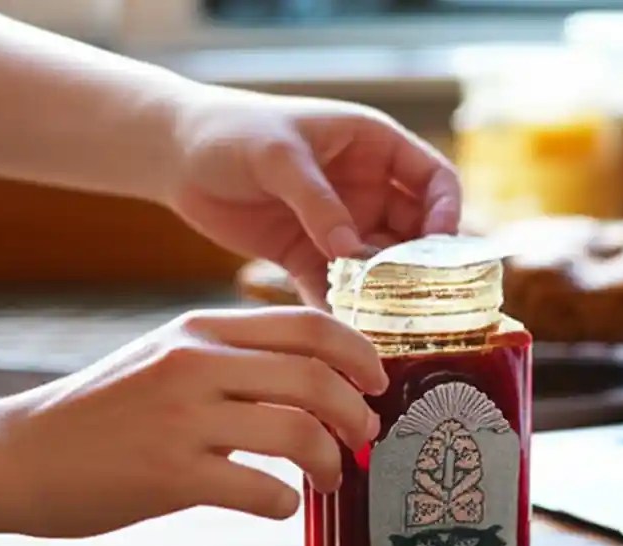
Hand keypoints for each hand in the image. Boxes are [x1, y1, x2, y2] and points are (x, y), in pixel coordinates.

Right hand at [0, 307, 387, 537]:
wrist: (15, 455)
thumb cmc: (101, 411)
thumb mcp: (164, 356)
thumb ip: (232, 357)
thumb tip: (316, 378)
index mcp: (200, 330)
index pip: (308, 325)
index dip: (359, 353)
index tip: (378, 382)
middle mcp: (194, 364)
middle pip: (315, 378)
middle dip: (357, 413)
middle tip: (364, 437)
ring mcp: (180, 419)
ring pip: (297, 433)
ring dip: (329, 461)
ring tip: (327, 477)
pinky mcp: (166, 475)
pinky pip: (259, 491)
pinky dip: (284, 504)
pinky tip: (278, 506)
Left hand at [164, 88, 461, 305]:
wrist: (175, 154)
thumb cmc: (231, 131)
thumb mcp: (278, 156)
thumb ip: (317, 201)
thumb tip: (352, 250)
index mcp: (374, 147)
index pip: (435, 179)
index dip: (447, 212)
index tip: (440, 247)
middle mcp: (367, 189)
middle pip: (417, 232)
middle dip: (422, 266)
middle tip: (422, 301)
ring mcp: (340, 225)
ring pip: (381, 266)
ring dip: (387, 295)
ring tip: (390, 327)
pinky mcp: (309, 256)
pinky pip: (337, 289)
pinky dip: (344, 312)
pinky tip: (344, 337)